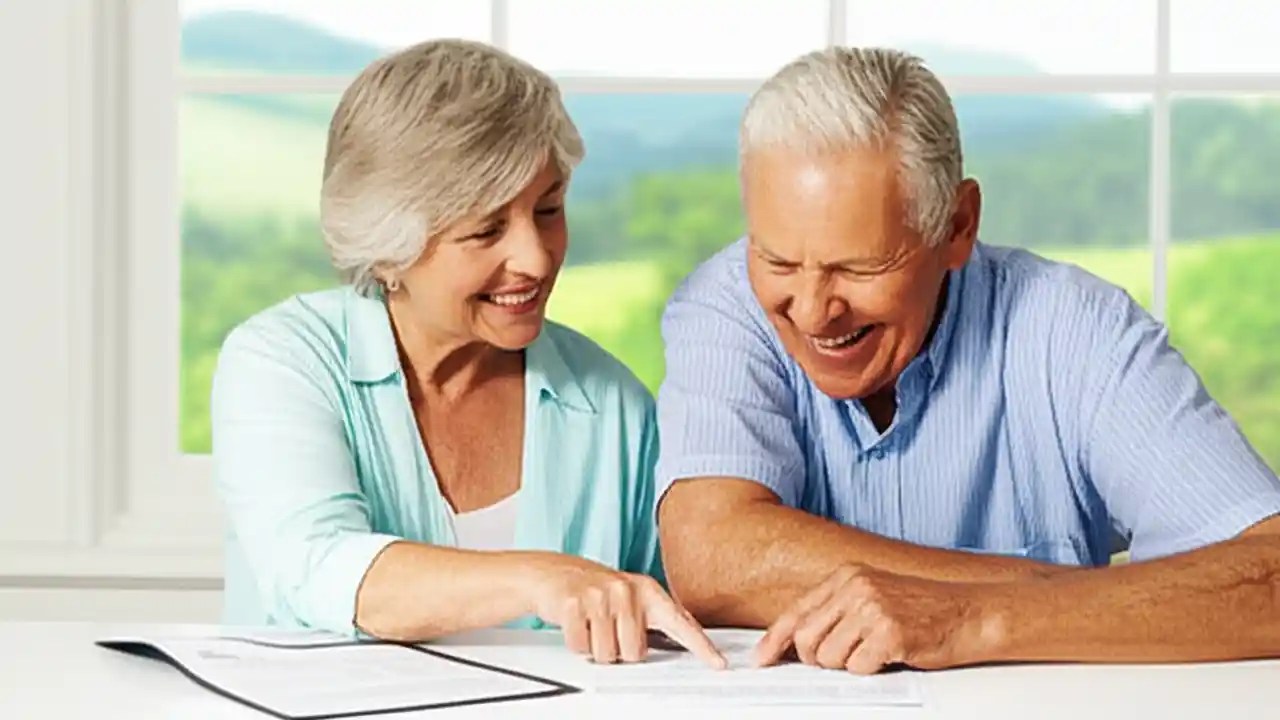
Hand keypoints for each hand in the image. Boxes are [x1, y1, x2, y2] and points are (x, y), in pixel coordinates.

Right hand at [528, 555, 726, 667]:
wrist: (553, 573)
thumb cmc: (597, 590)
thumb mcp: (632, 597)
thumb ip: (658, 616)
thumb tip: (691, 636)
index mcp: (647, 590)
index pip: (680, 623)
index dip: (701, 647)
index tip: (718, 664)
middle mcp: (626, 590)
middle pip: (635, 653)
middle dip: (619, 649)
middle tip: (608, 628)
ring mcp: (600, 596)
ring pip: (608, 655)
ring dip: (596, 648)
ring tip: (592, 625)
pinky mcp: (574, 604)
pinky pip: (581, 647)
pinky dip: (577, 643)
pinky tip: (578, 623)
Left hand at [753, 564, 1000, 673]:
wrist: (970, 613)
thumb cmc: (922, 612)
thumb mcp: (873, 598)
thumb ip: (837, 612)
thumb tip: (798, 643)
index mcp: (847, 576)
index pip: (796, 612)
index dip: (774, 640)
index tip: (761, 659)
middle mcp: (855, 587)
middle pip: (806, 639)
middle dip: (816, 660)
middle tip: (843, 660)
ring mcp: (872, 608)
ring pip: (830, 657)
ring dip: (849, 665)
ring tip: (874, 652)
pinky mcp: (889, 632)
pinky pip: (858, 668)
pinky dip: (871, 670)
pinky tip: (891, 655)